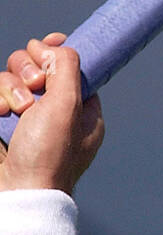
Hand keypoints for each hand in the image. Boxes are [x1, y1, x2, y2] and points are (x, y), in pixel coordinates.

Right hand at [0, 34, 103, 193]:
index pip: (72, 68)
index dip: (59, 53)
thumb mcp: (69, 105)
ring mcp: (26, 119)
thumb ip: (66, 68)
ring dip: (10, 88)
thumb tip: (54, 46)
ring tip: (14, 110)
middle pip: (35, 68)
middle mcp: (55, 112)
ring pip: (10, 80)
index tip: (49, 43)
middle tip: (33, 87)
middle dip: (28, 70)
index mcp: (82, 109)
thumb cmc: (49, 153)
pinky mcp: (1, 125)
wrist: (18, 191)